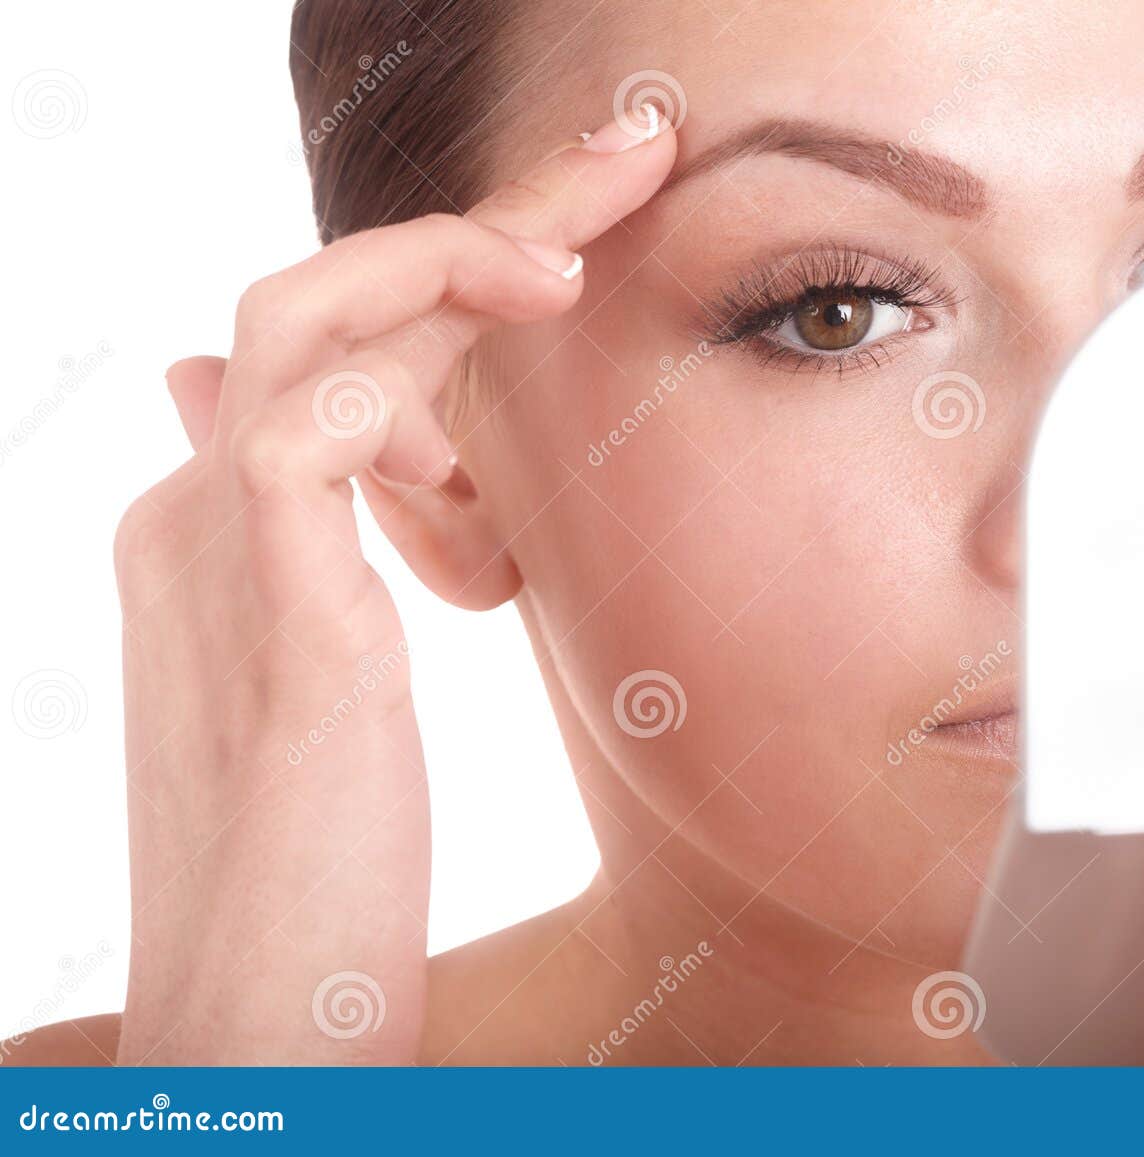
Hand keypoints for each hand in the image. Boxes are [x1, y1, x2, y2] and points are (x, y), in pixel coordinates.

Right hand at [111, 111, 675, 1062]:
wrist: (262, 1024)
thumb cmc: (330, 873)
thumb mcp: (350, 684)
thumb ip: (357, 550)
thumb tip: (367, 435)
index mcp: (231, 531)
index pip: (343, 341)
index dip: (461, 259)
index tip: (588, 219)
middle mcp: (202, 513)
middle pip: (332, 294)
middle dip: (487, 210)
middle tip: (627, 149)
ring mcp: (215, 547)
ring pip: (305, 312)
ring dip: (450, 258)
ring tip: (572, 261)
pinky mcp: (264, 605)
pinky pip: (302, 422)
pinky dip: (404, 374)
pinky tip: (512, 390)